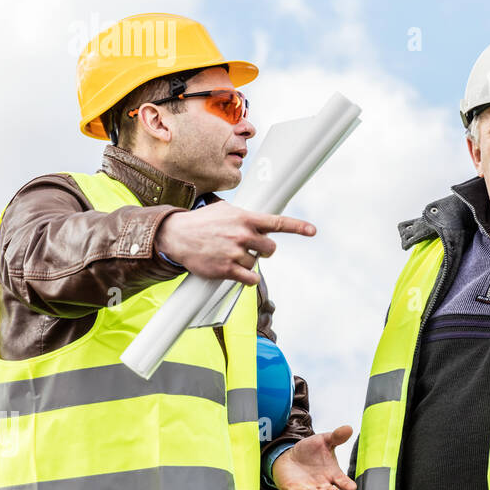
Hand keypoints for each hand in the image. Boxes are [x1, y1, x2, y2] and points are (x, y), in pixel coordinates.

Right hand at [157, 203, 315, 285]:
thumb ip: (247, 216)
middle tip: (249, 246)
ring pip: (256, 263)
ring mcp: (234, 252)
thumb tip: (264, 221)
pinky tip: (237, 272)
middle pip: (271, 248)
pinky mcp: (226, 269)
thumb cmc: (203, 222)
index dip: (298, 227)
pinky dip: (247, 278)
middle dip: (263, 249)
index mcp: (245, 218)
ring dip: (247, 262)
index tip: (313, 230)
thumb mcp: (226, 210)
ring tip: (229, 254)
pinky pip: (250, 279)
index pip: (277, 222)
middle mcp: (242, 234)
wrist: (176, 235)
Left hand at [271, 425, 356, 489]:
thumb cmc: (310, 450)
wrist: (290, 455)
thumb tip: (348, 428)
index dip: (349, 486)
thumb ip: (336, 437)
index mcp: (332, 474)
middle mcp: (323, 484)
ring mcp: (309, 488)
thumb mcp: (324, 441)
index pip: (344, 482)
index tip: (352, 487)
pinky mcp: (295, 489)